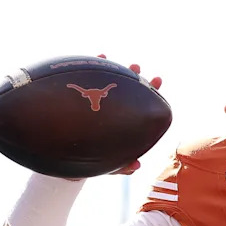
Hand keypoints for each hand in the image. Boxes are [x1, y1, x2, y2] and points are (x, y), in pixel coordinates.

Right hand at [64, 56, 163, 179]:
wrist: (67, 159)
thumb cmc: (93, 160)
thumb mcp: (108, 164)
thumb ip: (122, 166)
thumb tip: (136, 166)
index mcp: (127, 119)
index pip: (144, 103)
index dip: (152, 90)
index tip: (158, 78)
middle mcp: (115, 107)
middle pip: (128, 89)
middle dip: (134, 75)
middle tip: (136, 67)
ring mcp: (97, 102)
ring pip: (106, 81)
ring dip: (110, 68)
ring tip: (108, 58)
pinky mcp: (79, 99)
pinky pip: (82, 81)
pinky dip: (88, 68)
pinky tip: (89, 59)